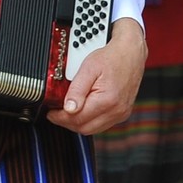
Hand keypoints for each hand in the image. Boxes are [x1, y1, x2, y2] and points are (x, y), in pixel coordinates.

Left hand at [50, 20, 146, 134]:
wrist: (131, 53)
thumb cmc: (112, 57)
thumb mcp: (89, 68)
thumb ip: (77, 90)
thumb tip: (68, 109)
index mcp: (108, 100)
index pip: (77, 119)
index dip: (60, 118)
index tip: (51, 112)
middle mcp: (117, 110)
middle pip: (85, 128)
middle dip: (67, 122)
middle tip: (57, 112)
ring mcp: (121, 113)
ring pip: (93, 129)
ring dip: (78, 123)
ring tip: (69, 111)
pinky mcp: (123, 113)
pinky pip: (102, 124)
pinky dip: (90, 120)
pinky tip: (84, 110)